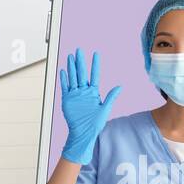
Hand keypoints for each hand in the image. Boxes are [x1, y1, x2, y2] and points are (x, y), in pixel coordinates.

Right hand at [59, 49, 120, 165]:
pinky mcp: (67, 99)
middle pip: (81, 73)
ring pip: (73, 77)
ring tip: (70, 56)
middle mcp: (84, 91)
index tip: (96, 53)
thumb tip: (120, 86)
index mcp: (93, 92)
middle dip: (80, 62)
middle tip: (79, 50)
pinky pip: (65, 87)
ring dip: (71, 67)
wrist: (83, 133)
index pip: (94, 74)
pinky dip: (64, 79)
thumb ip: (111, 97)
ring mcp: (75, 95)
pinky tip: (63, 70)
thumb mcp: (105, 109)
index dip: (95, 64)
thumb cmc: (95, 124)